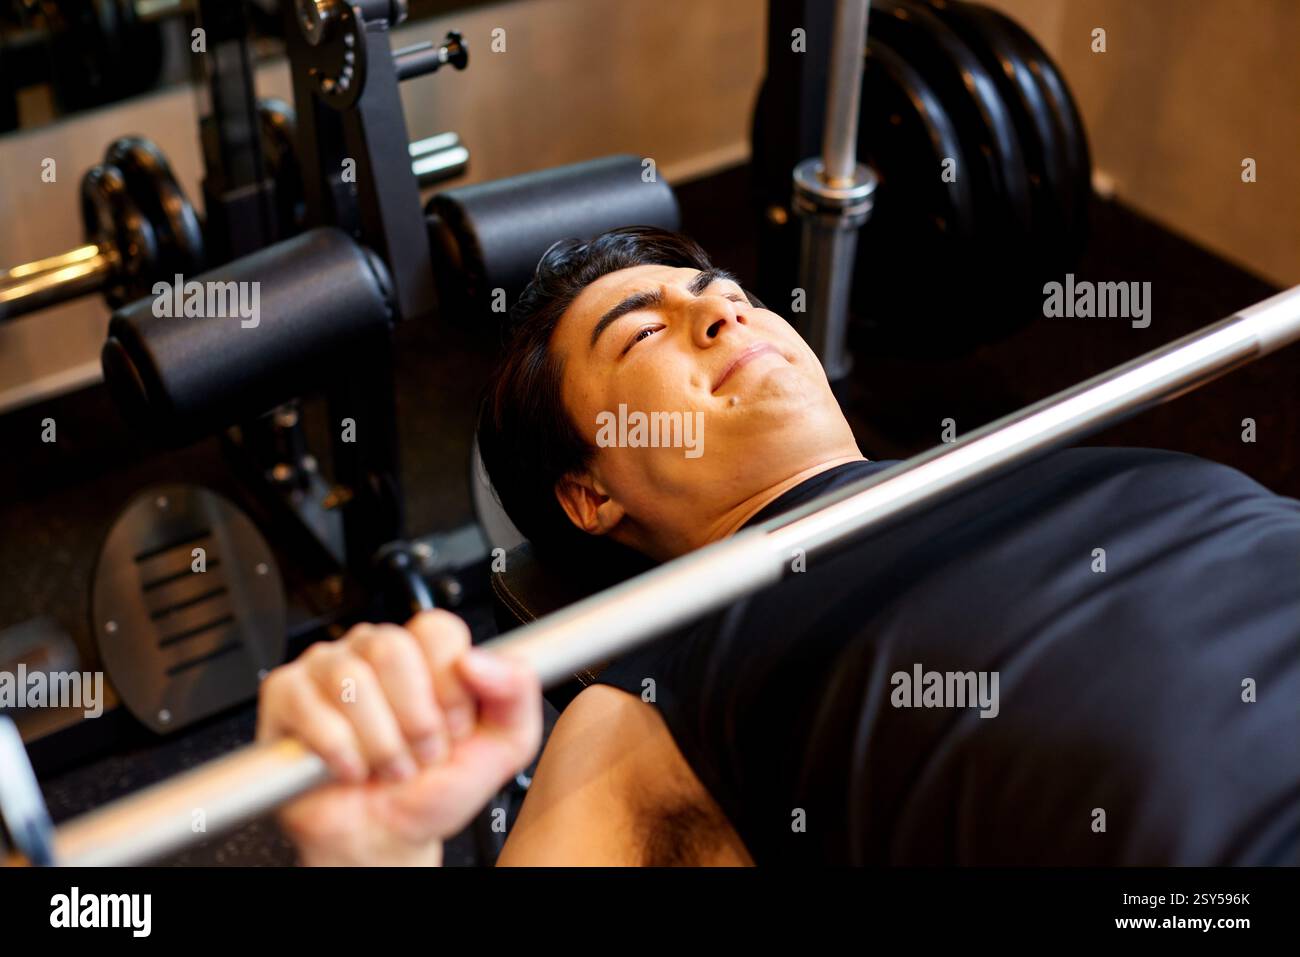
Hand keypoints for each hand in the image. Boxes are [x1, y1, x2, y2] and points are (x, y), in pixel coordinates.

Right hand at [255, 610, 541, 865]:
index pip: (437, 630)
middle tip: (420, 751)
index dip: (450, 686)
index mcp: (425, 652)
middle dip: (415, 718)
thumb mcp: (504, 744)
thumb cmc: (435, 787)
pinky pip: (310, 707)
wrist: (387, 837)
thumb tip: (478, 660)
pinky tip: (352, 769)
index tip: (455, 725)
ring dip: (380, 742)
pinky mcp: (286, 696)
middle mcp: (375, 650)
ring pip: (352, 680)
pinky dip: (340, 751)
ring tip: (388, 765)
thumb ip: (517, 692)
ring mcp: (327, 668)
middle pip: (392, 648)